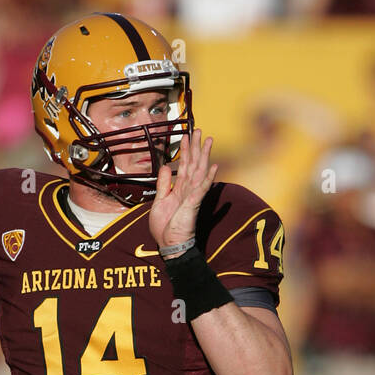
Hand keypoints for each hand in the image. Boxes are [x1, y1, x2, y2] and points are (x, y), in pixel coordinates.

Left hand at [149, 128, 217, 252]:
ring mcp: (192, 196)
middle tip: (199, 130)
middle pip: (194, 164)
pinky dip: (208, 177)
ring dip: (204, 155)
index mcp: (179, 189)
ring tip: (208, 140)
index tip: (186, 136)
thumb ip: (163, 185)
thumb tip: (166, 167)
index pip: (184, 166)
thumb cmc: (165, 228)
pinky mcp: (194, 204)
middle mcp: (188, 190)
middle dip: (196, 147)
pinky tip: (214, 166)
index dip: (184, 150)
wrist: (169, 244)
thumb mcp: (159, 202)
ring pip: (199, 171)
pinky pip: (202, 188)